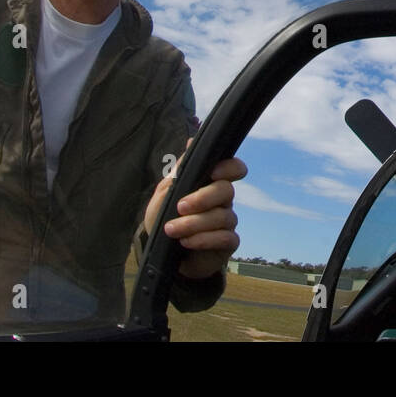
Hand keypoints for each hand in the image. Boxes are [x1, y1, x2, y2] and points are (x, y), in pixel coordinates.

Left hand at [144, 139, 246, 280]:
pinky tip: (186, 242)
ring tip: (172, 230)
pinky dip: (204, 239)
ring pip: (222, 217)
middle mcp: (223, 202)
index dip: (230, 168)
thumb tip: (191, 141)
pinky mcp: (227, 244)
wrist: (161, 255)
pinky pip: (225, 238)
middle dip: (202, 198)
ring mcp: (227, 223)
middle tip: (180, 207)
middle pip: (226, 191)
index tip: (213, 173)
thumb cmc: (165, 219)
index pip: (234, 169)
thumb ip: (180, 170)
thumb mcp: (165, 193)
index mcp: (211, 184)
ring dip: (194, 223)